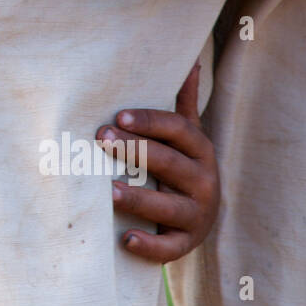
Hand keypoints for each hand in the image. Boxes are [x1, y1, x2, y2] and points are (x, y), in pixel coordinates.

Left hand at [96, 61, 219, 262]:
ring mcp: (198, 215)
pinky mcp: (187, 243)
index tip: (118, 115)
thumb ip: (183, 102)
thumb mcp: (187, 136)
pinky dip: (149, 246)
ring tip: (109, 191)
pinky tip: (126, 239)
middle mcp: (205, 181)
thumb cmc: (181, 166)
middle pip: (169, 163)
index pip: (177, 130)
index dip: (149, 121)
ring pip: (169, 207)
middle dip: (135, 150)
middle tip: (101, 138)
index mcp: (200, 150)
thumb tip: (190, 58)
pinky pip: (170, 247)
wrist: (198, 217)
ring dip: (139, 198)